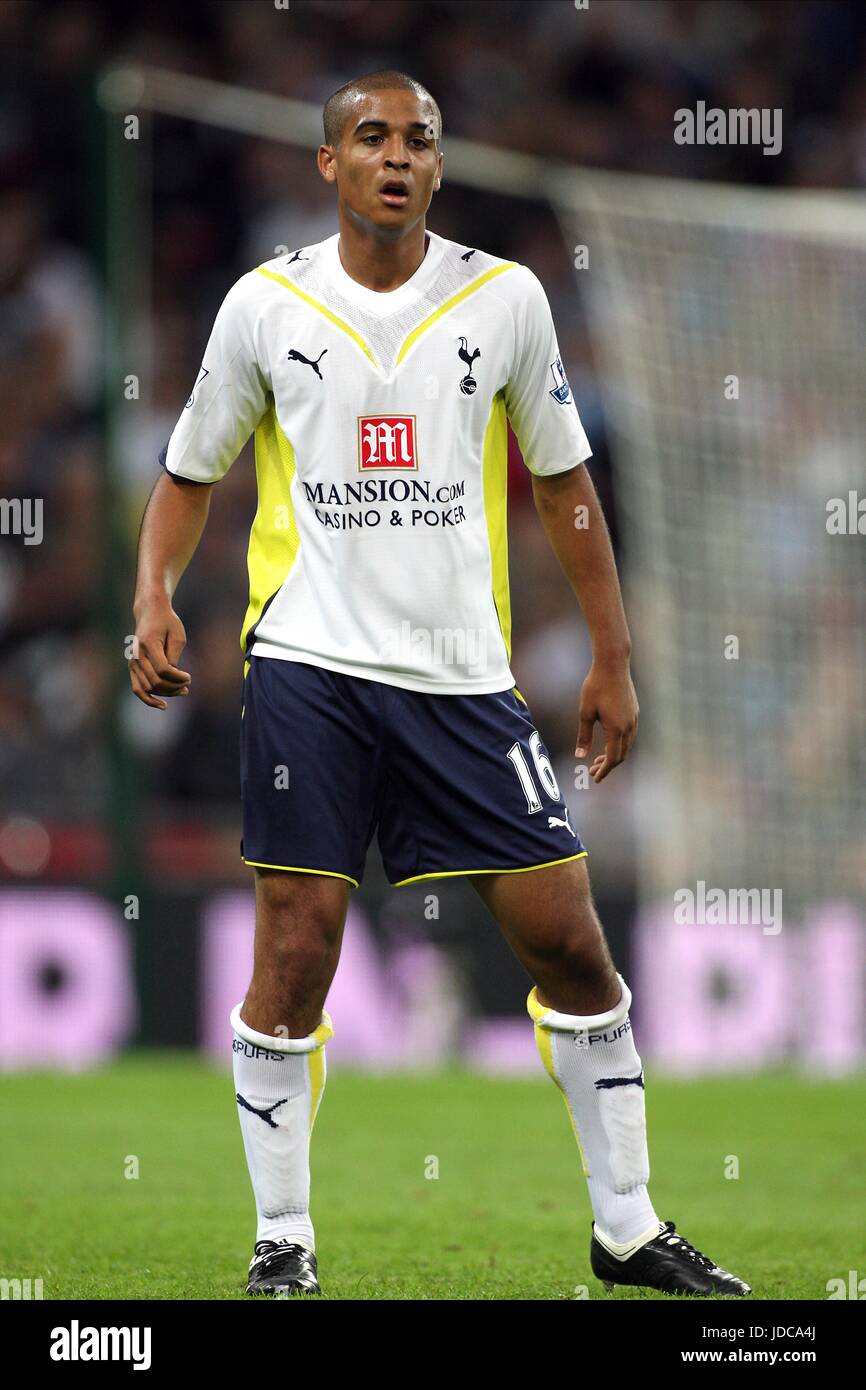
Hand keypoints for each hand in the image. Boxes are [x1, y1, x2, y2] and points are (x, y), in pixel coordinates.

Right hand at [129, 598, 190, 709]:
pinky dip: (149, 699)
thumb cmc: (167, 622)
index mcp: (148, 643)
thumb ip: (174, 656)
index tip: (189, 677)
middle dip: (174, 686)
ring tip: (183, 692)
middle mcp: (137, 655)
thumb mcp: (177, 635)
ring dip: (166, 693)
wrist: (150, 612)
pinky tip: (163, 705)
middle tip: (188, 684)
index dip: (178, 678)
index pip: (163, 670)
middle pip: (156, 681)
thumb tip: (173, 676)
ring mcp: (133, 662)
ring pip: (148, 688)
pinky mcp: (133, 667)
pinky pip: (138, 688)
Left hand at [575, 658, 637, 782]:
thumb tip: (580, 757)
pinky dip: (619, 744)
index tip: (595, 778)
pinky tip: (609, 742)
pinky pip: (630, 735)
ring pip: (627, 746)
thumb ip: (584, 736)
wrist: (613, 665)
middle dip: (608, 766)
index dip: (604, 771)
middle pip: (621, 755)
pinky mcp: (634, 712)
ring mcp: (634, 719)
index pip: (612, 759)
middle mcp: (629, 726)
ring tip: (599, 758)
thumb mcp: (585, 712)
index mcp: (616, 729)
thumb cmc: (596, 687)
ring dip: (614, 755)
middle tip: (593, 770)